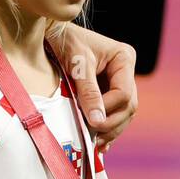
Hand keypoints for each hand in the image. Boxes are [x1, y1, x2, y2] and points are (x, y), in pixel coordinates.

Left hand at [48, 24, 136, 146]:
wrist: (52, 33)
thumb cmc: (65, 42)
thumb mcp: (77, 66)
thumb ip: (88, 92)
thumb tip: (97, 122)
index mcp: (124, 59)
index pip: (124, 94)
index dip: (108, 110)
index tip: (91, 122)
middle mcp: (126, 72)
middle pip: (128, 106)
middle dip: (111, 124)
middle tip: (93, 138)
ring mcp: (118, 83)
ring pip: (122, 114)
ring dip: (110, 130)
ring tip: (95, 145)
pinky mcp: (107, 92)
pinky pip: (112, 114)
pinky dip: (105, 128)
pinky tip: (98, 143)